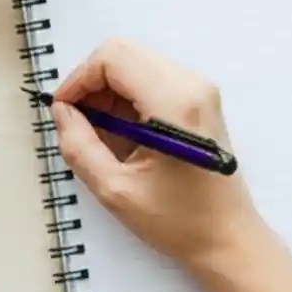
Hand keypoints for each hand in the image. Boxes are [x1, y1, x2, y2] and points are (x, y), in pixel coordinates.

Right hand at [51, 38, 265, 270]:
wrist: (229, 239)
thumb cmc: (178, 221)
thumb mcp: (114, 190)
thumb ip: (79, 145)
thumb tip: (61, 112)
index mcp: (174, 104)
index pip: (113, 58)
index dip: (78, 79)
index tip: (63, 111)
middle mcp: (192, 85)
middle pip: (123, 52)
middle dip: (90, 82)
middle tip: (78, 121)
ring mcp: (199, 90)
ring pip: (134, 62)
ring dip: (107, 90)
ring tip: (100, 133)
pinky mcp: (199, 100)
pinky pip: (150, 77)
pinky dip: (125, 96)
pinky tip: (122, 133)